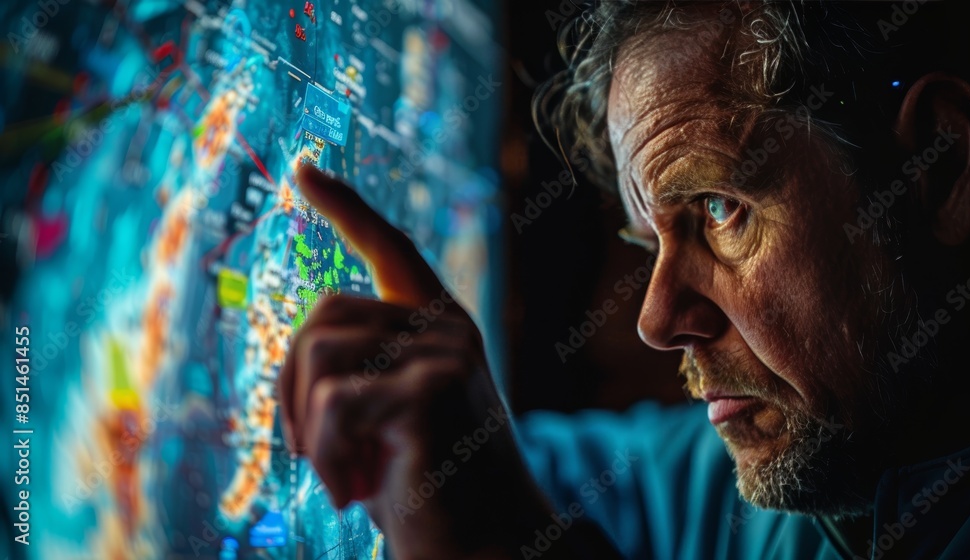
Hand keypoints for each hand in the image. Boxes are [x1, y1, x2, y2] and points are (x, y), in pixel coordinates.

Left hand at [278, 165, 551, 559]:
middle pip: (321, 317)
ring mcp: (446, 351)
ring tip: (339, 480)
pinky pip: (332, 403)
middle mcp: (447, 326)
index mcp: (437, 327)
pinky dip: (324, 456)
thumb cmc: (429, 488)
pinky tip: (351, 492)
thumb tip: (304, 346)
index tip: (305, 170)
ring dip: (308, 431)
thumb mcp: (385, 419)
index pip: (390, 248)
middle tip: (311, 456)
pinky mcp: (435, 389)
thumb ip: (358, 371)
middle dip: (292, 391)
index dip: (346, 207)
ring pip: (318, 356)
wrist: (488, 547)